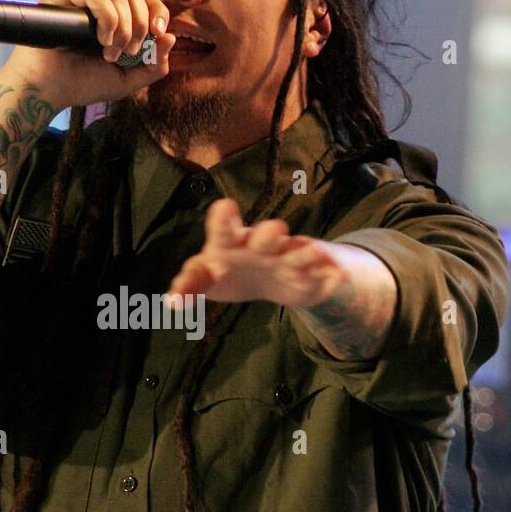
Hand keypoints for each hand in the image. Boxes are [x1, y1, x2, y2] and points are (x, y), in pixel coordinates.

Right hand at [4, 0, 175, 109]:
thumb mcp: (128, 79)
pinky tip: (101, 39)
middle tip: (129, 50)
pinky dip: (108, 17)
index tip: (159, 33)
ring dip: (123, 26)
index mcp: (111, 12)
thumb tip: (170, 37)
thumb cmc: (81, 83)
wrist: (48, 90)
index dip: (157, 11)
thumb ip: (154, 64)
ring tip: (111, 52)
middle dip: (140, 23)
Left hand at [167, 197, 355, 307]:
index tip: (225, 207)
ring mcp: (289, 256)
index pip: (224, 230)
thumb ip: (189, 287)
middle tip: (274, 232)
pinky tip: (338, 275)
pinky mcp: (311, 270)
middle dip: (269, 234)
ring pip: (298, 251)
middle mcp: (262, 244)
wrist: (271, 280)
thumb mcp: (206, 280)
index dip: (225, 220)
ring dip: (303, 253)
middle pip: (266, 236)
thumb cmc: (230, 272)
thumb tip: (171, 304)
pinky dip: (332, 272)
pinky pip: (325, 269)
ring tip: (310, 253)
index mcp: (232, 243)